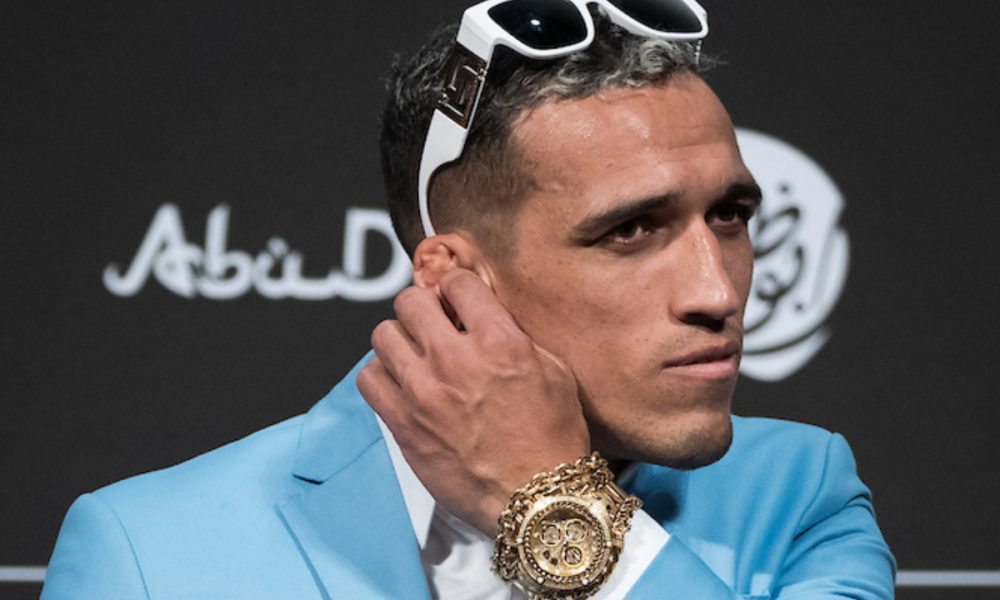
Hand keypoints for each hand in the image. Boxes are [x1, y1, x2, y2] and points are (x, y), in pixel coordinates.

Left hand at [358, 269, 590, 535]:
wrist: (537, 500)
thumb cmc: (553, 439)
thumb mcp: (554, 372)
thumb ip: (515, 335)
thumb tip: (483, 316)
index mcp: (499, 341)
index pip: (456, 281)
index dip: (456, 287)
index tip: (457, 301)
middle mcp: (456, 360)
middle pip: (410, 301)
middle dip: (423, 307)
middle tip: (433, 324)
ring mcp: (424, 393)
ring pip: (383, 335)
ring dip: (400, 339)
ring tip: (415, 354)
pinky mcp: (403, 424)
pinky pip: (368, 379)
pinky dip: (381, 374)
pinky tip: (400, 383)